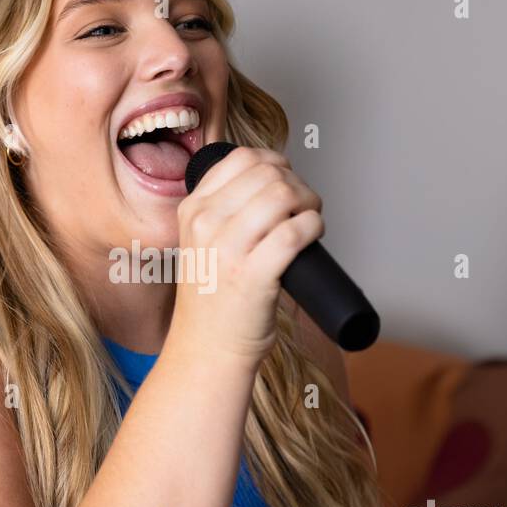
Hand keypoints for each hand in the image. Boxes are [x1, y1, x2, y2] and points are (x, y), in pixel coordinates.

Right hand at [167, 146, 323, 368]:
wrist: (207, 348)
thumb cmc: (214, 299)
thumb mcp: (201, 242)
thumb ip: (224, 210)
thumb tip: (274, 178)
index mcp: (192, 210)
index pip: (241, 158)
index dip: (275, 164)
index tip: (286, 181)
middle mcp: (205, 224)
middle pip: (268, 173)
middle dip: (297, 184)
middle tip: (304, 205)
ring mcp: (227, 249)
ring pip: (282, 195)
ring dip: (309, 202)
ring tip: (310, 220)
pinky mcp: (253, 275)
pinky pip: (295, 231)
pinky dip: (314, 227)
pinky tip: (313, 235)